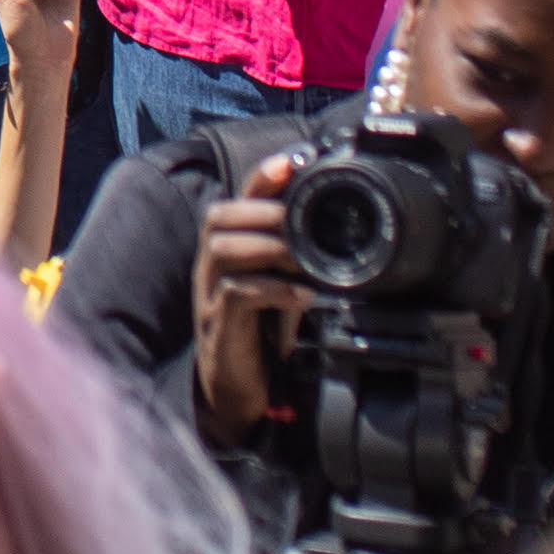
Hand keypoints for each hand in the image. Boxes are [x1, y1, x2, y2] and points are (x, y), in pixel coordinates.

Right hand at [191, 151, 309, 445]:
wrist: (236, 392)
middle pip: (219, 215)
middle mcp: (213, 265)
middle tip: (297, 220)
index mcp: (230, 250)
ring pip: (221, 248)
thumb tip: (343, 237)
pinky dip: (270, 289)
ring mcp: (209, 294)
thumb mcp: (282, 289)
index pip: (240, 200)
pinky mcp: (217, 324)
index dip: (263, 177)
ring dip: (266, 246)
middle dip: (261, 209)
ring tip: (301, 257)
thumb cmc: (262, 335)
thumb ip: (299, 262)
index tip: (294, 161)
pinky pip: (234, 294)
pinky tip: (298, 295)